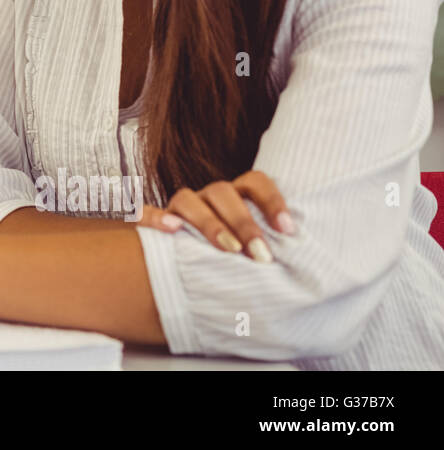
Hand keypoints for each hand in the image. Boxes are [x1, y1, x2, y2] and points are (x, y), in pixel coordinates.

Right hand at [138, 169, 295, 261]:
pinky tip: (170, 229)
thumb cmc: (228, 258)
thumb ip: (267, 245)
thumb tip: (306, 263)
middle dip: (244, 223)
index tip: (287, 230)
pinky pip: (144, 212)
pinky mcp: (151, 221)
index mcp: (234, 197)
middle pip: (222, 192)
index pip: (255, 182)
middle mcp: (206, 197)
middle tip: (261, 255)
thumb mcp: (250, 248)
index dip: (272, 201)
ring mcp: (179, 207)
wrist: (178, 266)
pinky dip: (155, 217)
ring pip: (187, 199)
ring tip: (229, 250)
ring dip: (209, 222)